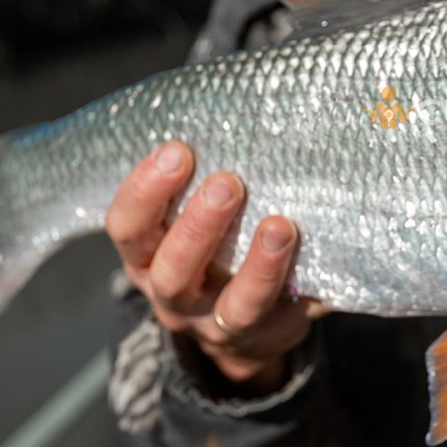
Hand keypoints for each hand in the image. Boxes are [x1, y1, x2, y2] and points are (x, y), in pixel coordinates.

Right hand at [105, 141, 322, 395]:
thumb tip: (236, 109)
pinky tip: (318, 256)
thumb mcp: (192, 219)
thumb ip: (201, 179)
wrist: (246, 329)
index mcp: (146, 258)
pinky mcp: (269, 337)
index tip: (177, 150)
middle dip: (198, 226)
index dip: (145, 191)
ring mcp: (221, 325)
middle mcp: (175, 297)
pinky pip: (287, 317)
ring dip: (258, 265)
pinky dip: (304, 289)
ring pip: (235, 306)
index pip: (128, 228)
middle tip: (226, 183)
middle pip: (173, 269)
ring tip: (280, 226)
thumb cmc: (216, 248)